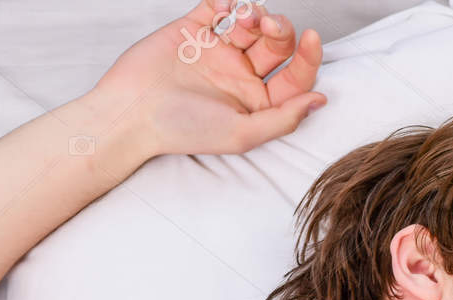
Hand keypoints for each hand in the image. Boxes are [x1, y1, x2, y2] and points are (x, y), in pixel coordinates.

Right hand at [93, 0, 325, 157]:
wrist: (131, 112)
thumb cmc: (184, 130)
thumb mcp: (242, 134)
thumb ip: (284, 118)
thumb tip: (321, 100)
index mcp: (258, 100)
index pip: (296, 76)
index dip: (310, 56)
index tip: (313, 38)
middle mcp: (242, 74)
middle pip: (278, 44)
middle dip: (281, 30)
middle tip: (268, 26)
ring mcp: (218, 49)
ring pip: (252, 22)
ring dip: (257, 13)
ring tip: (244, 17)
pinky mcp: (193, 29)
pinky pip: (218, 6)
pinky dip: (227, 1)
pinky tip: (225, 7)